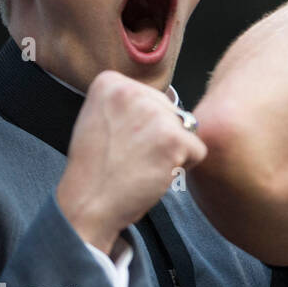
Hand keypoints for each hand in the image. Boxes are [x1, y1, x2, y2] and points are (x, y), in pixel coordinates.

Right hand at [56, 71, 207, 254]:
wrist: (88, 204)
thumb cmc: (96, 169)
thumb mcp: (100, 119)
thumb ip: (129, 104)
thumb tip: (164, 100)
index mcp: (110, 82)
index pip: (155, 98)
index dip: (144, 126)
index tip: (118, 140)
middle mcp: (132, 91)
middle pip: (173, 112)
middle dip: (160, 137)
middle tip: (130, 156)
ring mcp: (154, 114)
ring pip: (187, 130)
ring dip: (172, 151)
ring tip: (141, 164)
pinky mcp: (174, 138)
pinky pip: (198, 151)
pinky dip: (183, 167)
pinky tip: (153, 173)